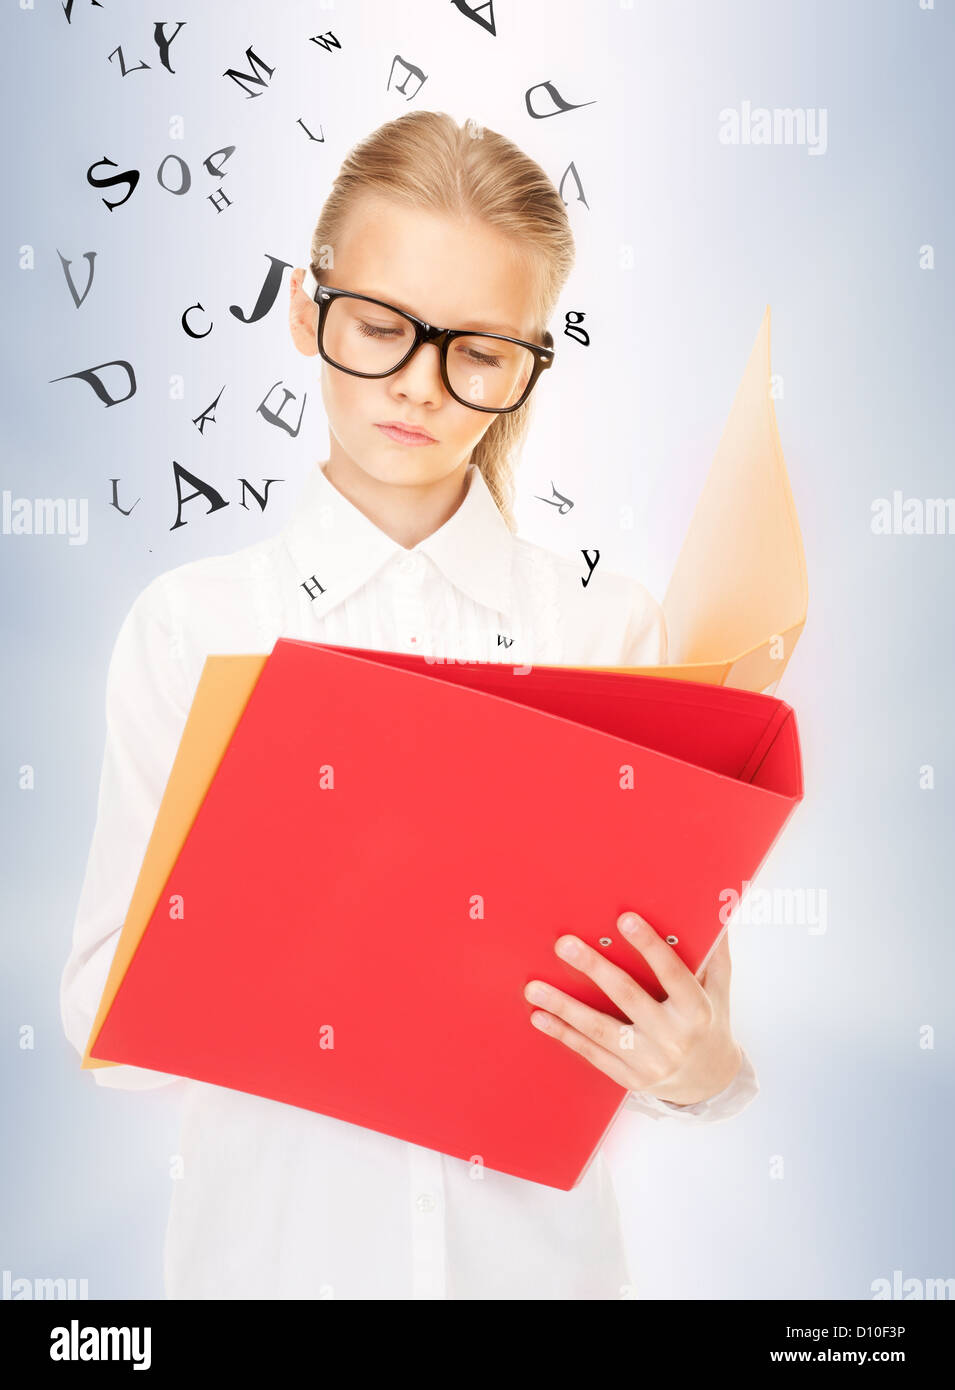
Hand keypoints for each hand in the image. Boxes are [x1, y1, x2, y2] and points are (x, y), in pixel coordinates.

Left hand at [522, 911, 742, 1106]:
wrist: (709, 1083)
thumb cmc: (710, 1022)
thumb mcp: (719, 990)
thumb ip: (714, 953)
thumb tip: (716, 910)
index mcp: (697, 1010)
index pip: (672, 973)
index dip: (649, 946)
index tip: (624, 919)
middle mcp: (673, 1038)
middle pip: (628, 997)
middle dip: (594, 969)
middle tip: (564, 945)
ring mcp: (650, 1061)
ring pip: (601, 1030)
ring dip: (564, 1007)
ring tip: (534, 988)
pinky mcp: (630, 1078)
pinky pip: (592, 1053)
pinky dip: (564, 1034)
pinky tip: (540, 1017)